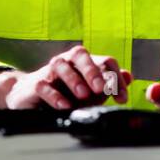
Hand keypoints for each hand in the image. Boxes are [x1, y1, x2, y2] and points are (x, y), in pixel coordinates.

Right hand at [0, 45, 132, 109]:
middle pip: (80, 54)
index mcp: (85, 62)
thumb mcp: (92, 90)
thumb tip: (128, 76)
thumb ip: (109, 83)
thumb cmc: (66, 92)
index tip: (122, 98)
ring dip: (74, 79)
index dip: (115, 78)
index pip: (104, 61)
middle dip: (92, 71)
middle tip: (101, 88)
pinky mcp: (35, 84)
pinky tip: (64, 105)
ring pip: (60, 65)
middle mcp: (68, 61)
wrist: (31, 96)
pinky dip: (55, 95)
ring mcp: (50, 71)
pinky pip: (43, 85)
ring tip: (83, 95)